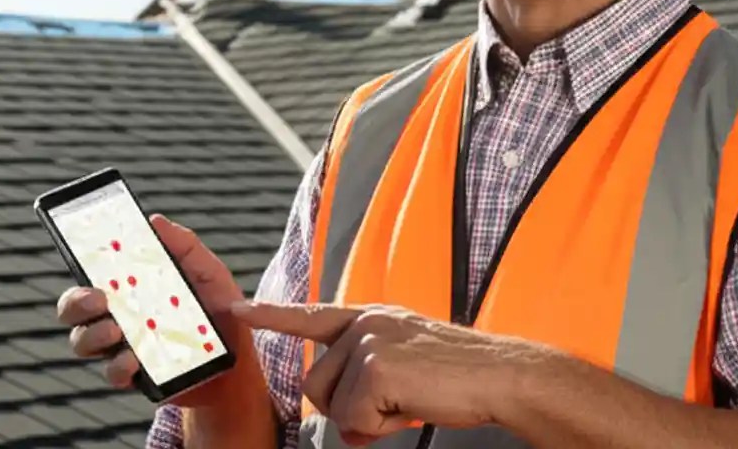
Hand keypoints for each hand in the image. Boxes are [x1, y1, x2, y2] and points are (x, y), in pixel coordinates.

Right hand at [56, 214, 257, 406]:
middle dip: (76, 302)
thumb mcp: (207, 270)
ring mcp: (121, 346)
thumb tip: (154, 221)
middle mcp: (116, 314)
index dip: (80, 261)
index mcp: (128, 285)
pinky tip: (132, 360)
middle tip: (97, 298)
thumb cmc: (218, 308)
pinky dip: (117, 367)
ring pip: (82, 341)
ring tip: (115, 330)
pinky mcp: (134, 375)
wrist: (240, 357)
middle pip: (73, 308)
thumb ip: (184, 245)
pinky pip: (112, 374)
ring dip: (92, 335)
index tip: (83, 253)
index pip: (92, 272)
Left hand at [234, 301, 526, 444]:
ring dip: (366, 419)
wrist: (500, 375)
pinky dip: (381, 427)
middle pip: (316, 384)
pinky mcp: (376, 365)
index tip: (237, 308)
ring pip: (332, 404)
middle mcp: (364, 322)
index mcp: (371, 318)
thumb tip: (347, 428)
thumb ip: (366, 385)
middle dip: (347, 409)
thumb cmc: (458, 378)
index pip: (312, 316)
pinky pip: (355, 418)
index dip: (272, 315)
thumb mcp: (404, 374)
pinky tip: (411, 408)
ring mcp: (368, 341)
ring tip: (407, 403)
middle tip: (394, 408)